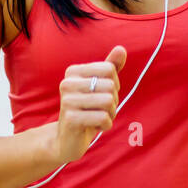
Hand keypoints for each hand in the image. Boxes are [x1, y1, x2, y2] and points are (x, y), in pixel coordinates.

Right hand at [52, 45, 124, 163]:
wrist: (66, 139)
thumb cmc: (87, 109)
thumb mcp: (99, 87)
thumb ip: (110, 67)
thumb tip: (121, 49)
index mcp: (73, 72)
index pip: (109, 69)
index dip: (113, 84)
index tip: (101, 94)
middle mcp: (67, 83)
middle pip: (110, 86)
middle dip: (112, 101)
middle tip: (99, 109)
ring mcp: (67, 101)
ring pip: (108, 101)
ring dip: (110, 114)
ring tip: (97, 118)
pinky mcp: (71, 119)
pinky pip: (104, 118)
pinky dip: (105, 125)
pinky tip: (93, 127)